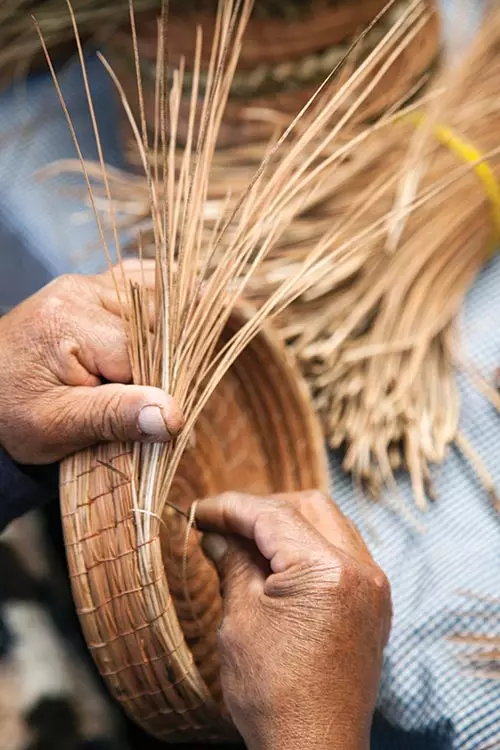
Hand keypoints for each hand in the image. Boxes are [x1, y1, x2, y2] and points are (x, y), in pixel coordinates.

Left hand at [0, 261, 182, 463]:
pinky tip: (175, 328)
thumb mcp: (57, 425)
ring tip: (164, 374)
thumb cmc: (13, 412)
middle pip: (156, 322)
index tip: (158, 422)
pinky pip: (144, 283)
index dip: (159, 387)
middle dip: (166, 363)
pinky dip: (164, 306)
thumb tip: (173, 415)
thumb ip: (114, 417)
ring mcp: (89, 284)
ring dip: (170, 337)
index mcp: (68, 320)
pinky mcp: (95, 288)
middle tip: (156, 405)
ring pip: (159, 300)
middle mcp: (81, 290)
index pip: (143, 351)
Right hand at [196, 491, 391, 749]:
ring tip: (249, 541)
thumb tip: (216, 535)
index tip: (200, 511)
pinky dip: (310, 546)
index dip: (230, 508)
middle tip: (225, 525)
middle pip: (309, 506)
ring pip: (330, 523)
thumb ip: (233, 563)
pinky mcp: (374, 603)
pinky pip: (343, 551)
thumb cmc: (273, 694)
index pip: (271, 515)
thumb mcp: (241, 619)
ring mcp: (374, 586)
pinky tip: (280, 562)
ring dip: (288, 523)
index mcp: (326, 571)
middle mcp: (361, 569)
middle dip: (263, 509)